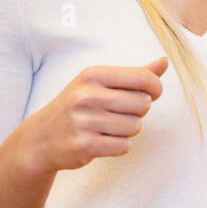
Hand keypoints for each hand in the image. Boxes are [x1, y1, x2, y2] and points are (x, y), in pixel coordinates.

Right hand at [18, 58, 168, 173]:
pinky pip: (124, 146)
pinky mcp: (84, 145)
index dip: (155, 88)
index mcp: (93, 75)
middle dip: (138, 111)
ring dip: (128, 130)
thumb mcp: (100, 83)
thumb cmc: (78, 106)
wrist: (41, 138)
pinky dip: (118, 146)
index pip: (143, 78)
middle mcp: (87, 95)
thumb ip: (135, 74)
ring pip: (135, 127)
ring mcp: (84, 121)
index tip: (151, 94)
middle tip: (120, 113)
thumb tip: (165, 61)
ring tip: (108, 127)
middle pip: (143, 104)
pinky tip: (102, 140)